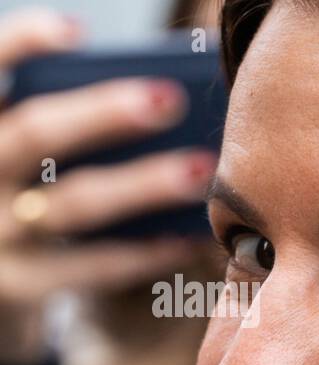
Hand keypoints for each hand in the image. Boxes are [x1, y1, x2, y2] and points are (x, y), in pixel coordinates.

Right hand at [0, 7, 216, 364]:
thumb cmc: (35, 189)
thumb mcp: (34, 153)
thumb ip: (75, 126)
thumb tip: (163, 99)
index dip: (23, 44)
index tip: (76, 31)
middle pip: (35, 134)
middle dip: (102, 114)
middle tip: (169, 99)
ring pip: (72, 205)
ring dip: (141, 186)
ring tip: (200, 169)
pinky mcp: (23, 283)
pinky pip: (91, 268)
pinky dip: (145, 253)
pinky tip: (192, 238)